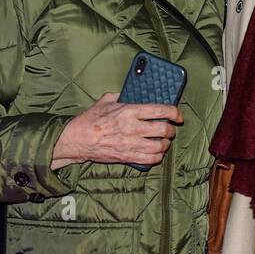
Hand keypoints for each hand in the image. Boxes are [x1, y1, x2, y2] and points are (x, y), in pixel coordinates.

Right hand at [51, 92, 181, 169]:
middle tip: (169, 130)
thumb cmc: (90, 120)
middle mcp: (133, 128)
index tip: (177, 115)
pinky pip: (150, 160)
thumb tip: (131, 93)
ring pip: (160, 147)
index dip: (174, 113)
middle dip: (171, 130)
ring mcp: (131, 144)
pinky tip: (155, 153)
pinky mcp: (127, 157)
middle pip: (164, 130)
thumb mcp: (106, 101)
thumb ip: (121, 95)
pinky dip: (157, 157)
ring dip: (165, 144)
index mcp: (129, 111)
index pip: (161, 110)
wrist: (77, 140)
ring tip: (163, 142)